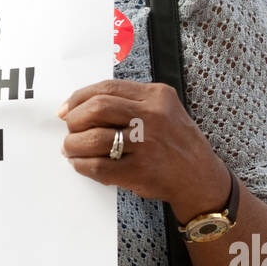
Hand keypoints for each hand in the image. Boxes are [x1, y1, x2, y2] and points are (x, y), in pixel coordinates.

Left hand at [57, 79, 229, 215]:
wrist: (200, 177)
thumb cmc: (176, 142)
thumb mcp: (164, 109)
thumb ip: (130, 102)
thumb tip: (82, 105)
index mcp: (157, 96)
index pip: (107, 88)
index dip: (79, 97)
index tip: (67, 108)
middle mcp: (153, 116)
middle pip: (97, 108)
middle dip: (75, 119)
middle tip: (69, 128)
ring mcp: (147, 144)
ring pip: (94, 138)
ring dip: (74, 144)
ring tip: (71, 148)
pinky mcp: (141, 170)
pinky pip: (100, 166)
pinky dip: (83, 166)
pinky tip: (81, 164)